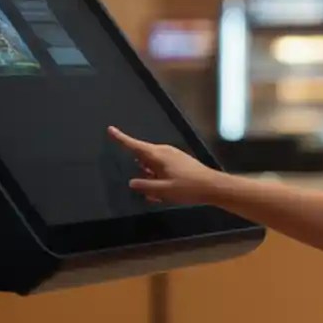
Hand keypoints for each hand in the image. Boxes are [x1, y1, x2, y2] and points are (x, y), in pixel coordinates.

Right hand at [108, 127, 223, 204]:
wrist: (212, 186)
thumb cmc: (188, 188)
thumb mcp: (163, 190)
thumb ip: (145, 186)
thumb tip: (132, 182)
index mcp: (158, 155)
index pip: (135, 145)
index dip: (121, 138)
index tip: (110, 130)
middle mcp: (164, 151)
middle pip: (143, 156)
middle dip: (141, 169)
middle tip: (148, 187)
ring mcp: (173, 155)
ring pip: (153, 164)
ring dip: (151, 176)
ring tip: (159, 193)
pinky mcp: (179, 161)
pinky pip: (162, 167)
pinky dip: (159, 178)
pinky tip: (164, 191)